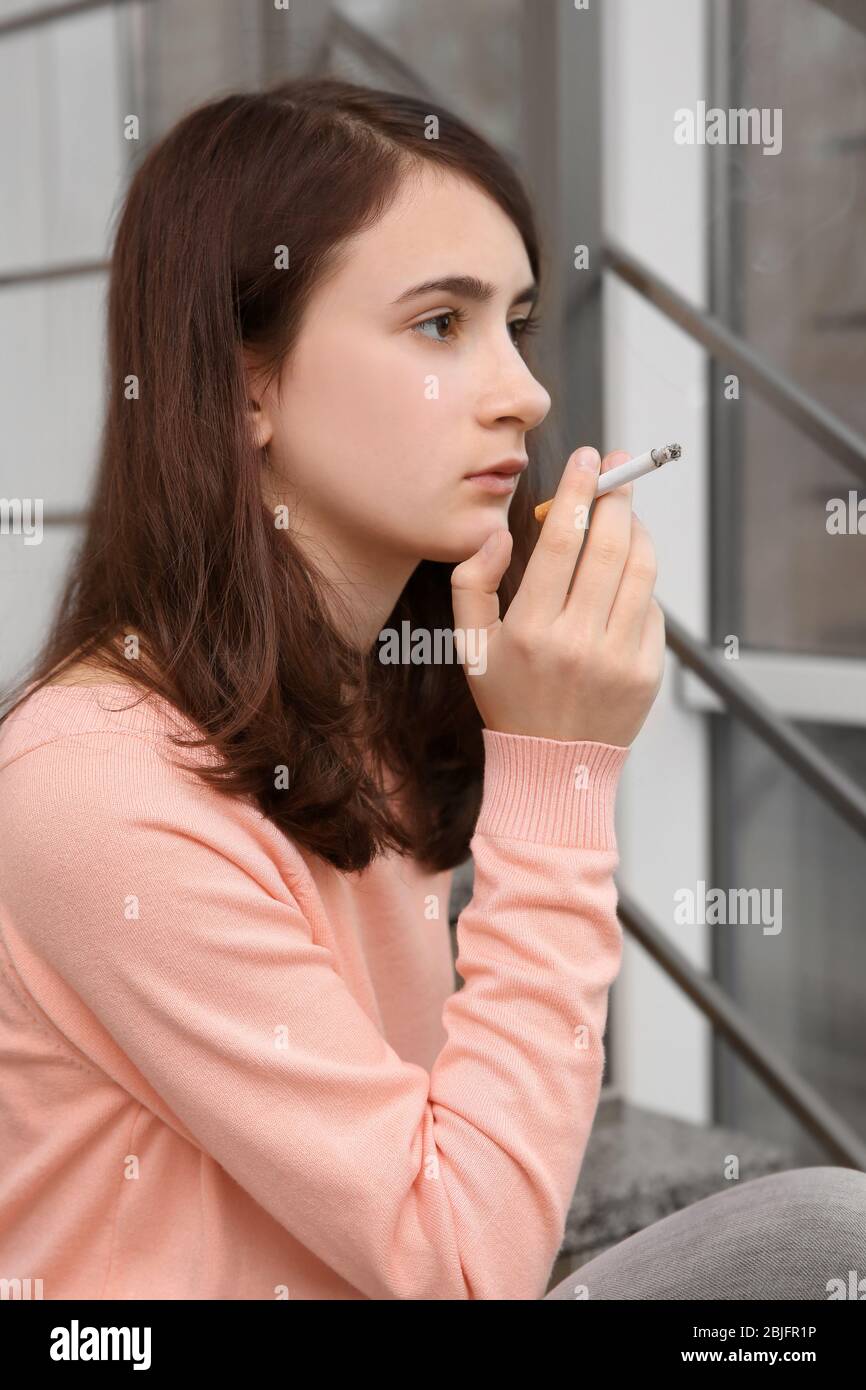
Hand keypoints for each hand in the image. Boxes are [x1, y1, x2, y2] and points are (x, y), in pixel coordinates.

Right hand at [450, 446, 664, 746]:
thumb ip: (471, 583)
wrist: (551, 766)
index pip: (561, 542)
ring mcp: (618, 658)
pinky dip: (640, 584)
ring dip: (637, 530)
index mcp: (530, 630)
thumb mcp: (470, 646)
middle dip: (617, 497)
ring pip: (641, 570)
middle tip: (617, 470)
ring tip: (624, 517)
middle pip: (609, 546)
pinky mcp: (647, 671)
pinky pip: (652, 607)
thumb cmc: (508, 698)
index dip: (578, 491)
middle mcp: (577, 642)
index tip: (588, 458)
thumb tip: (497, 533)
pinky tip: (622, 581)